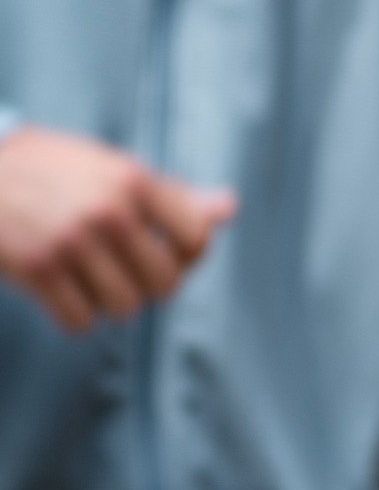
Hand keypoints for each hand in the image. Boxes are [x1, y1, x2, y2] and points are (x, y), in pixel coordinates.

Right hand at [0, 126, 235, 332]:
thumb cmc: (46, 172)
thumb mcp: (109, 168)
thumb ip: (170, 194)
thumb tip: (229, 208)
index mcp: (134, 179)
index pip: (197, 238)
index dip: (186, 256)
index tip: (163, 253)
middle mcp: (110, 210)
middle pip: (165, 283)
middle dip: (147, 286)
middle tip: (123, 274)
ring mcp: (73, 242)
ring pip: (126, 307)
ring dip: (110, 303)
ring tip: (90, 281)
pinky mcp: (38, 270)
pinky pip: (81, 321)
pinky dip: (74, 316)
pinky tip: (61, 294)